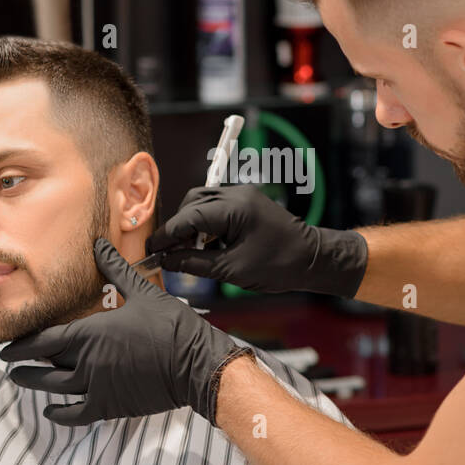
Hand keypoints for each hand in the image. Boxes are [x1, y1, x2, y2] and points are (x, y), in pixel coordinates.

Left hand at [0, 238, 251, 426]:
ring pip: (55, 388)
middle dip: (23, 363)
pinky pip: (76, 414)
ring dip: (34, 384)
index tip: (6, 347)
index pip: (44, 340)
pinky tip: (49, 411)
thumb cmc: (171, 326)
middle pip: (44, 365)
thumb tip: (98, 245)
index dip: (21, 345)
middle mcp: (88, 362)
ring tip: (20, 380)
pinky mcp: (111, 405)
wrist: (196, 364)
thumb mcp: (142, 292)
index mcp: (91, 333)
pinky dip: (60, 414)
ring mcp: (97, 386)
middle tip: (8, 362)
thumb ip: (115, 269)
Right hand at [145, 184, 366, 296]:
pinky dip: (204, 224)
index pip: (187, 217)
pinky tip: (201, 245)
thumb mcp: (231, 270)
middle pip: (191, 204)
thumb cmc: (279, 265)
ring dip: (190, 225)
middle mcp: (236, 194)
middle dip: (176, 229)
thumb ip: (194, 262)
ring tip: (182, 251)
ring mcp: (242, 195)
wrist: (313, 259)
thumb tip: (167, 260)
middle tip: (166, 254)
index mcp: (233, 208)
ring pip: (202, 203)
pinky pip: (216, 207)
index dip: (166, 236)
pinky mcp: (247, 202)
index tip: (151, 251)